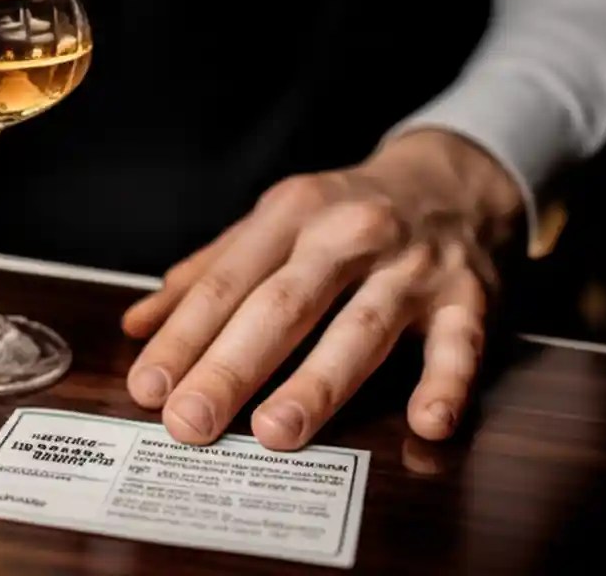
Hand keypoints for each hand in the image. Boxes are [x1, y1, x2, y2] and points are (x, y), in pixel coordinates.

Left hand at [122, 130, 523, 449]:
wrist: (453, 176)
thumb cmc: (343, 211)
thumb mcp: (272, 224)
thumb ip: (205, 274)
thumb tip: (137, 325)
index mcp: (289, 214)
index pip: (226, 283)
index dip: (183, 336)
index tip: (148, 386)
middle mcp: (348, 234)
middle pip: (281, 306)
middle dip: (230, 366)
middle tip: (189, 421)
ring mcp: (412, 266)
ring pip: (359, 328)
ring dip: (318, 382)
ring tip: (276, 430)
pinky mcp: (468, 297)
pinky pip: (458, 344)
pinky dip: (447, 382)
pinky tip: (426, 423)